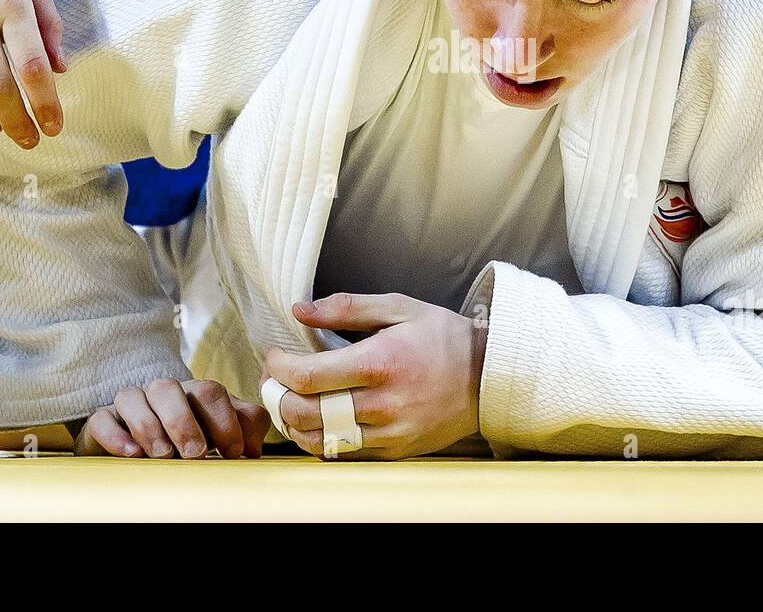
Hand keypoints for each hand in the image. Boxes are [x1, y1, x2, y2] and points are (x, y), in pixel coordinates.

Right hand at [73, 378, 270, 458]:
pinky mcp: (101, 422)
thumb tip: (254, 450)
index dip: (225, 421)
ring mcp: (130, 406)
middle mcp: (162, 394)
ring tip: (163, 456)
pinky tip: (132, 454)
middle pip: (170, 388)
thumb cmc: (186, 446)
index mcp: (193, 394)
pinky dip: (116, 435)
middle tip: (195, 454)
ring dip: (150, 426)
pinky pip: (102, 419)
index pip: (211, 392)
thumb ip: (243, 432)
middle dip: (184, 421)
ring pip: (133, 396)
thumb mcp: (218, 438)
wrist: (137, 458)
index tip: (234, 453)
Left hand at [263, 292, 487, 460]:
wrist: (488, 377)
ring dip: (292, 423)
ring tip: (289, 400)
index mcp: (382, 363)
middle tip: (274, 379)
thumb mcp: (400, 307)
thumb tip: (300, 310)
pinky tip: (316, 420)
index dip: (280, 367)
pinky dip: (319, 439)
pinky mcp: (394, 451)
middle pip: (306, 413)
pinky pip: (343, 454)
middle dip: (277, 396)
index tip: (275, 355)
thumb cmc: (443, 337)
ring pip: (318, 440)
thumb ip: (347, 308)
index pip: (309, 376)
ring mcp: (389, 434)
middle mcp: (383, 404)